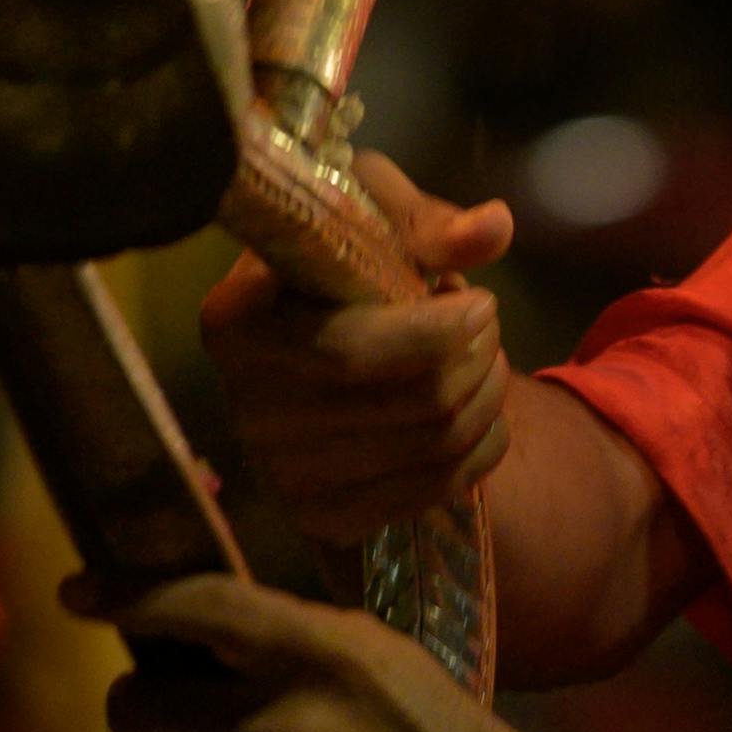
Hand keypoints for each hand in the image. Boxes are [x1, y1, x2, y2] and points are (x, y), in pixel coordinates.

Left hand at [104, 573, 567, 731]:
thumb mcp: (376, 655)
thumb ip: (286, 638)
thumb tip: (189, 617)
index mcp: (325, 653)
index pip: (194, 608)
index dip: (122, 596)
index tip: (77, 593)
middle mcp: (292, 724)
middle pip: (141, 706)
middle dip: (136, 702)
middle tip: (154, 703)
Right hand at [203, 150, 515, 541]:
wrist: (308, 335)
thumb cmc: (334, 259)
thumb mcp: (366, 214)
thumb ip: (423, 220)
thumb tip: (493, 228)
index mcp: (238, 323)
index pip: (351, 351)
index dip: (434, 334)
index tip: (481, 302)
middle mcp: (248, 408)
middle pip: (408, 402)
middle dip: (476, 358)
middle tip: (488, 324)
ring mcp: (283, 474)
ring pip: (433, 444)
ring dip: (487, 395)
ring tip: (484, 356)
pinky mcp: (324, 517)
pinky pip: (437, 488)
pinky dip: (484, 445)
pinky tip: (481, 408)